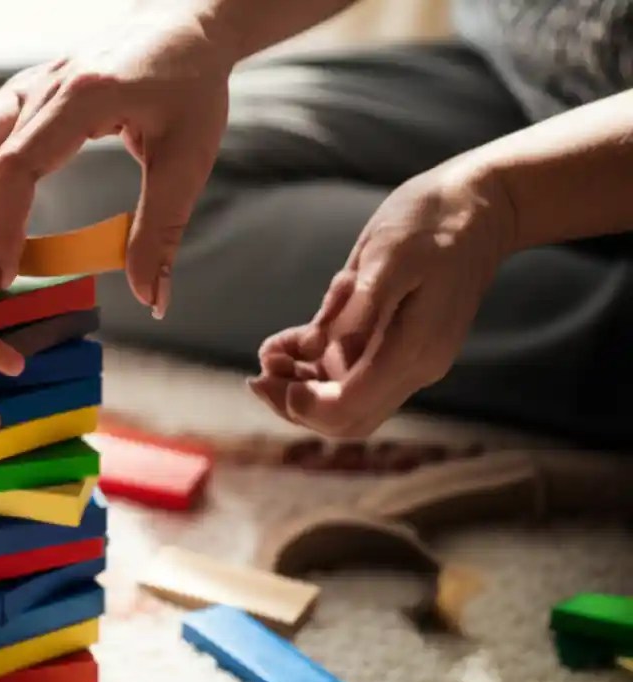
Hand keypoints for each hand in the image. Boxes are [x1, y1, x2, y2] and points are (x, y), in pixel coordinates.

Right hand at [0, 9, 234, 314]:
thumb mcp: (186, 162)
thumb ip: (162, 232)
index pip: (17, 166)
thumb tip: (152, 298)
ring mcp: (32, 80)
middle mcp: (47, 83)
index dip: (1, 227)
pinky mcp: (29, 85)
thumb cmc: (192, 86)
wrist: (188, 28)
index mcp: (84, 96)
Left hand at [248, 166, 514, 436]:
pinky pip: (350, 373)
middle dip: (294, 404)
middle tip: (256, 376)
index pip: (349, 408)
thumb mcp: (389, 255)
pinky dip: (313, 367)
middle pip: (345, 418)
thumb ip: (356, 306)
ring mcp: (406, 359)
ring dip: (300, 386)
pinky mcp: (395, 344)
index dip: (301, 403)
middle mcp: (413, 367)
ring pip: (344, 400)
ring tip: (269, 353)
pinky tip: (284, 344)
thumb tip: (315, 348)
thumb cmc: (432, 222)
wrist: (481, 206)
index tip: (265, 375)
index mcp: (412, 352)